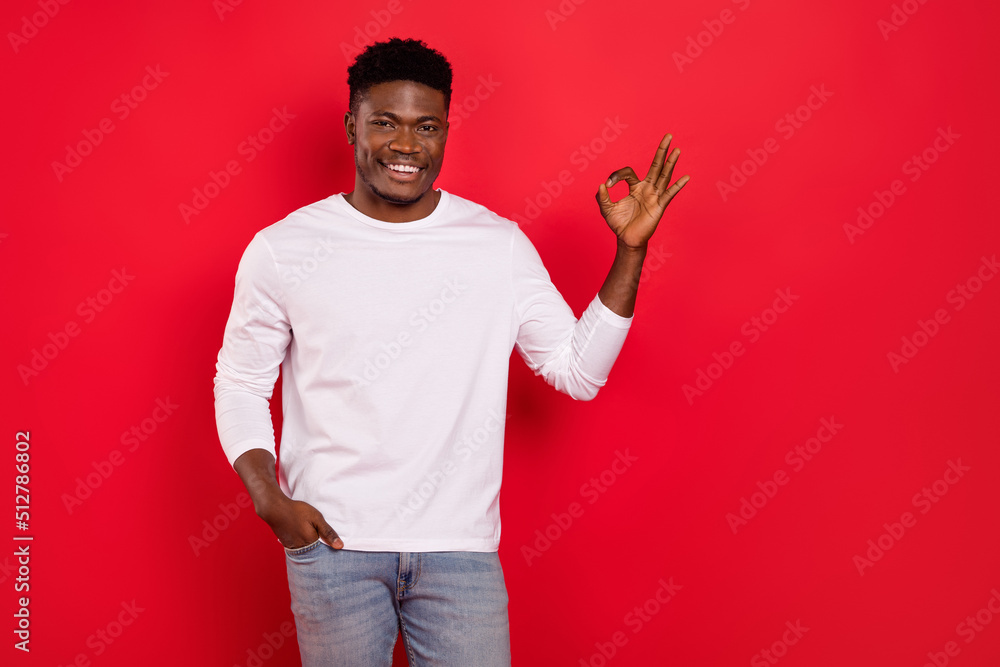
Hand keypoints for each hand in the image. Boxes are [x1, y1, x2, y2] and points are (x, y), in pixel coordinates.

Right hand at [258, 495, 343, 549]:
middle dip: (321, 550)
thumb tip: (340, 546)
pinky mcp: (287, 545)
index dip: (330, 549)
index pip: (324, 553)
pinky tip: (303, 536)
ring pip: (306, 552)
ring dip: (311, 547)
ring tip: (312, 535)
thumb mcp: (316, 518)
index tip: (334, 547)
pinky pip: (298, 549)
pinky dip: (303, 544)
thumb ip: (328, 532)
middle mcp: (301, 549)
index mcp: (310, 543)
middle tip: (321, 538)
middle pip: (315, 554)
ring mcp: (292, 548)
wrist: (275, 509)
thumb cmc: (297, 511)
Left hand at [596, 132, 689, 248]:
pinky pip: (669, 194)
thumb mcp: (606, 209)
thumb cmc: (619, 224)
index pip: (628, 172)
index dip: (617, 176)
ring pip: (664, 176)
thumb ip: (602, 197)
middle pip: (656, 166)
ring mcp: (654, 196)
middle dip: (661, 151)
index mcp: (635, 187)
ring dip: (670, 163)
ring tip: (677, 150)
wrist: (627, 240)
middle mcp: (647, 189)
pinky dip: (677, 186)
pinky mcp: (659, 206)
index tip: (608, 185)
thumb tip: (601, 185)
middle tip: (668, 136)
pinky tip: (686, 177)